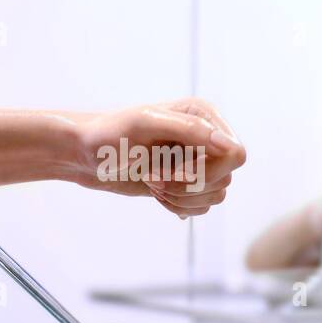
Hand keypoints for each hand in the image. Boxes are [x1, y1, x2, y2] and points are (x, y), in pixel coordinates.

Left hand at [72, 98, 245, 217]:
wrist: (86, 156)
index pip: (234, 154)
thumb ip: (189, 130)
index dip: (206, 170)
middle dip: (187, 185)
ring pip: (216, 196)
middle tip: (154, 176)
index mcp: (203, 115)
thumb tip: (229, 145)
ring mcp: (199, 161)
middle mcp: (206, 137)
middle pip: (225, 178)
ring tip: (152, 181)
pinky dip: (176, 205)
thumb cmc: (109, 135)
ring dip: (180, 196)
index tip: (172, 168)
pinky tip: (154, 190)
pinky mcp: (188, 183)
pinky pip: (202, 207)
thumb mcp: (145, 125)